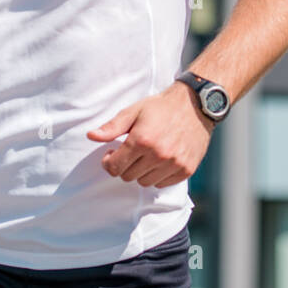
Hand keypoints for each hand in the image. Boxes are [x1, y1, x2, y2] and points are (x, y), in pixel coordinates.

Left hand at [87, 81, 214, 188]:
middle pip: (128, 176)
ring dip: (142, 172)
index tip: (113, 153)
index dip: (109, 162)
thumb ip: (112, 127)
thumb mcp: (134, 111)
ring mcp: (174, 164)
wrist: (196, 104)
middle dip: (125, 165)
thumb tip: (91, 136)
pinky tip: (161, 159)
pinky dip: (159, 175)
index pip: (114, 167)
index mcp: (142, 140)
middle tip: (132, 152)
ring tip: (147, 155)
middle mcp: (158, 155)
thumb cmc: (162, 107)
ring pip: (145, 182)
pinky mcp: (186, 169)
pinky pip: (163, 183)